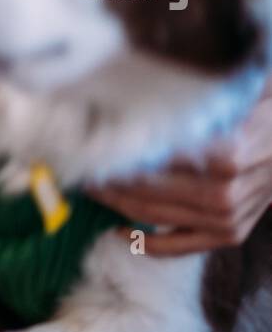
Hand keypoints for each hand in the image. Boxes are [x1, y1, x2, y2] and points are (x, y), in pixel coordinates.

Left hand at [88, 78, 271, 254]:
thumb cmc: (261, 109)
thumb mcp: (235, 92)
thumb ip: (196, 96)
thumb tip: (144, 85)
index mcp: (224, 153)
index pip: (154, 157)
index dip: (117, 153)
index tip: (88, 144)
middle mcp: (224, 193)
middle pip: (147, 189)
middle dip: (108, 178)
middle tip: (79, 165)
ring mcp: (227, 219)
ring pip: (156, 216)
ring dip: (117, 204)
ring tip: (91, 187)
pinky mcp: (230, 234)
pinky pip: (179, 246)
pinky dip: (146, 242)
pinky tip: (118, 229)